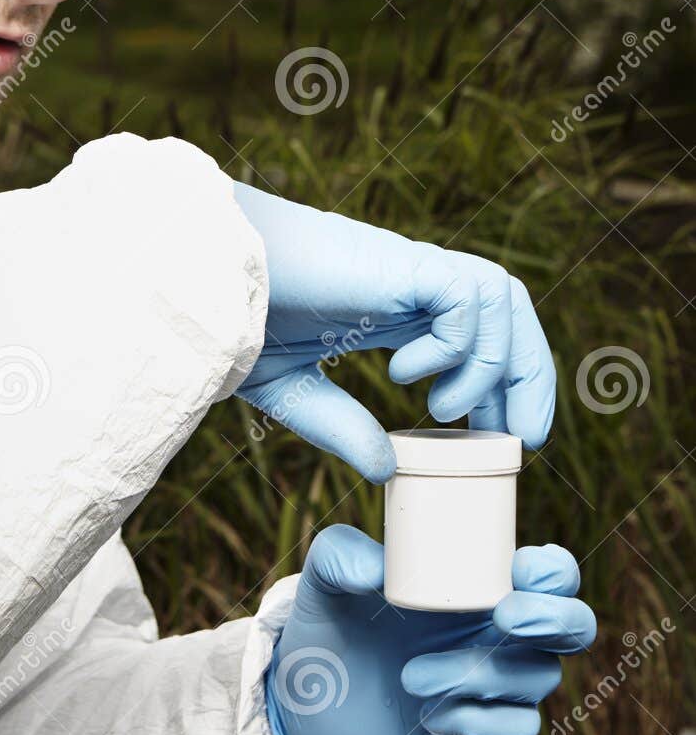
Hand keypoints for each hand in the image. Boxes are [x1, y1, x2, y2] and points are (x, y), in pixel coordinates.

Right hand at [233, 181, 554, 480]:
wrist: (206, 279)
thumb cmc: (237, 320)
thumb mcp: (292, 391)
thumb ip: (341, 426)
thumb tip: (388, 470)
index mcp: (396, 308)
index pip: (480, 334)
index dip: (505, 384)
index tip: (501, 439)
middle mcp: (414, 284)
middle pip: (508, 310)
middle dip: (528, 373)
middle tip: (519, 440)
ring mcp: (410, 269)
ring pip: (500, 297)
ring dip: (490, 363)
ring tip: (443, 411)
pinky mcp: (399, 263)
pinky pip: (464, 296)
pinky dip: (452, 344)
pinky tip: (404, 374)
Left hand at [265, 525, 595, 734]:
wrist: (309, 707)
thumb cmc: (331, 629)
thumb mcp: (324, 583)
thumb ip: (340, 555)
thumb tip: (377, 568)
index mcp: (481, 587)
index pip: (550, 574)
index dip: (554, 571)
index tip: (521, 568)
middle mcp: (503, 636)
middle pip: (575, 627)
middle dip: (556, 618)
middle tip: (504, 615)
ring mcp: (499, 689)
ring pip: (537, 677)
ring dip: (478, 672)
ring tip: (410, 676)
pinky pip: (516, 729)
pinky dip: (476, 720)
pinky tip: (428, 716)